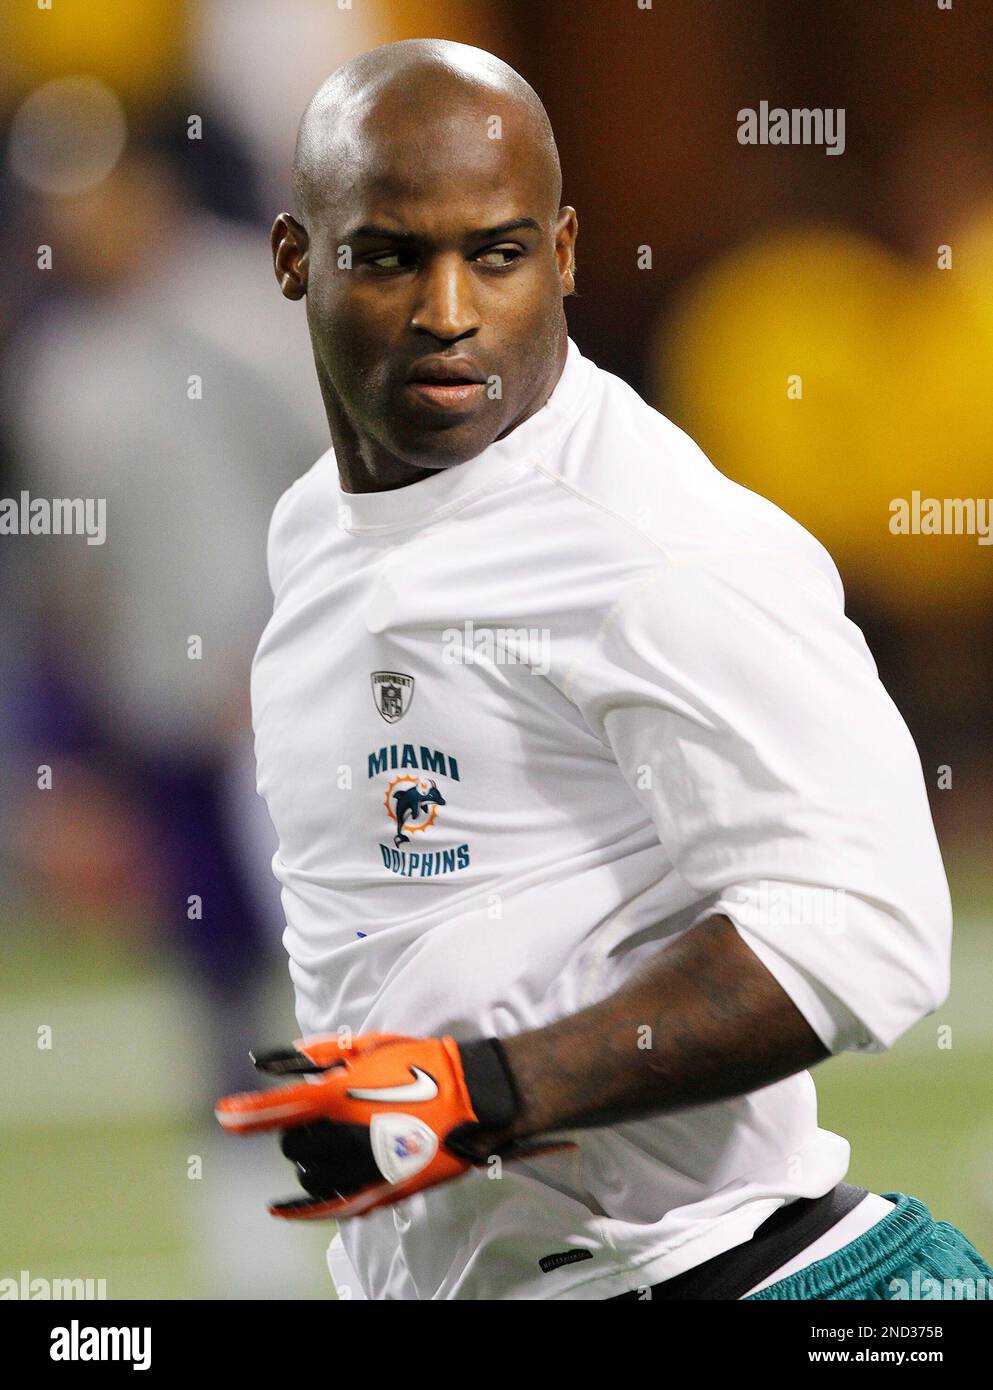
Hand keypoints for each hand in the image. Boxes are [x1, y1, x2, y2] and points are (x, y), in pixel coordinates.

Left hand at [214, 1030, 574, 1218]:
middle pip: (292, 1145)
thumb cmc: (422, 1063)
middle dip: (291, 1133)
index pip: (277, 1110)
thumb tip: (269, 1058)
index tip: (223, 1115)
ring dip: (304, 1161)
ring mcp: (362, 1167)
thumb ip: (316, 1055)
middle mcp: (344, 1135)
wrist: (474, 1098)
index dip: (244, 1114)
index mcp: (339, 1095)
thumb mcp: (368, 1046)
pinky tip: (282, 1208)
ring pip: (309, 1174)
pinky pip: (328, 1207)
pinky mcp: (379, 1190)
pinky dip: (301, 1209)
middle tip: (304, 1121)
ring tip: (318, 1146)